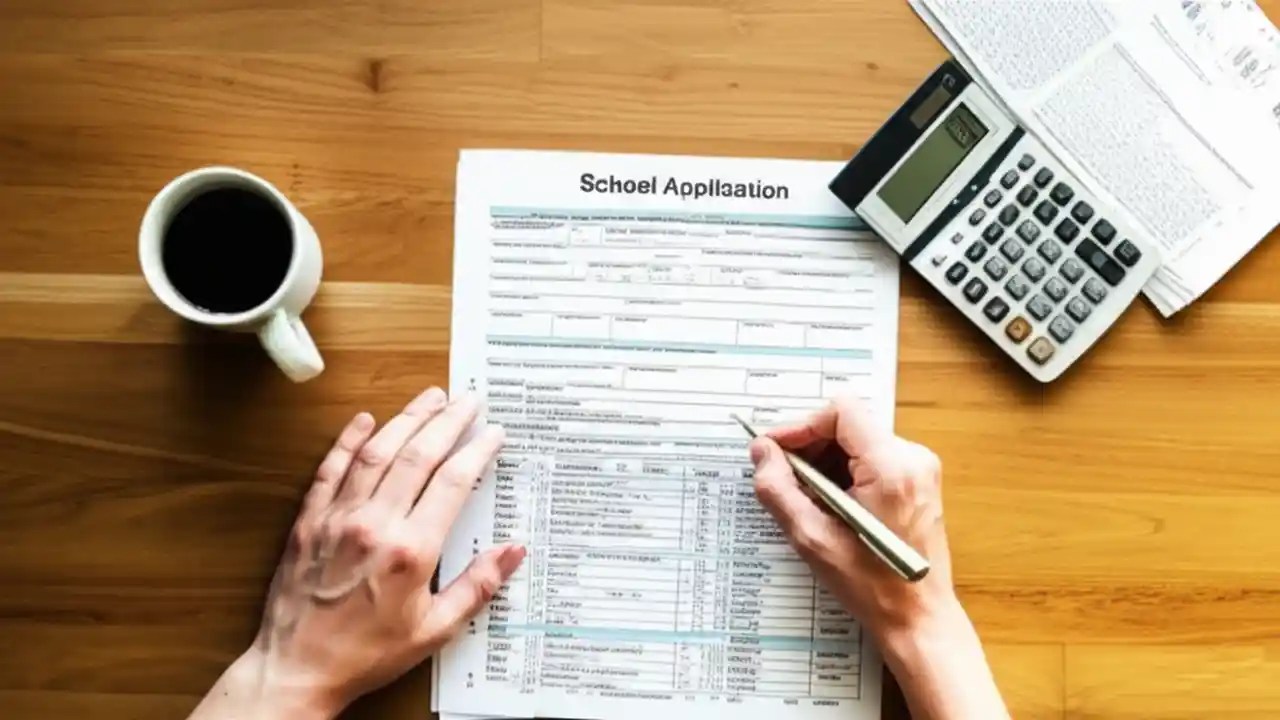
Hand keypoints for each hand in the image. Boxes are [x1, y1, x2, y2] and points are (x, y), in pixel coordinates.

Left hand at [189, 388, 523, 719]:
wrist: (296, 670)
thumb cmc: (366, 655)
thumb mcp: (435, 630)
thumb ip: (478, 586)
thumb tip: (514, 552)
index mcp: (411, 550)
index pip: (453, 482)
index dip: (477, 450)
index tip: (492, 433)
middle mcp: (374, 524)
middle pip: (418, 455)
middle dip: (448, 421)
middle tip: (468, 399)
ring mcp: (338, 518)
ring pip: (377, 452)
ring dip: (406, 419)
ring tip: (429, 398)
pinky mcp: (309, 521)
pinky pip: (331, 469)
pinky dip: (348, 440)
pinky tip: (365, 421)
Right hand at [749, 394, 953, 644]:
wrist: (918, 618)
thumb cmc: (874, 587)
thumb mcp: (812, 539)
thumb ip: (779, 489)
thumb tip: (762, 452)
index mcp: (891, 468)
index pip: (841, 411)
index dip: (801, 425)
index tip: (775, 449)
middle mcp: (912, 459)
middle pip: (848, 424)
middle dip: (810, 446)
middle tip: (783, 478)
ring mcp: (919, 469)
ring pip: (857, 441)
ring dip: (825, 462)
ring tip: (806, 498)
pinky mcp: (918, 481)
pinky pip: (872, 458)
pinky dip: (844, 473)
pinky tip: (829, 505)